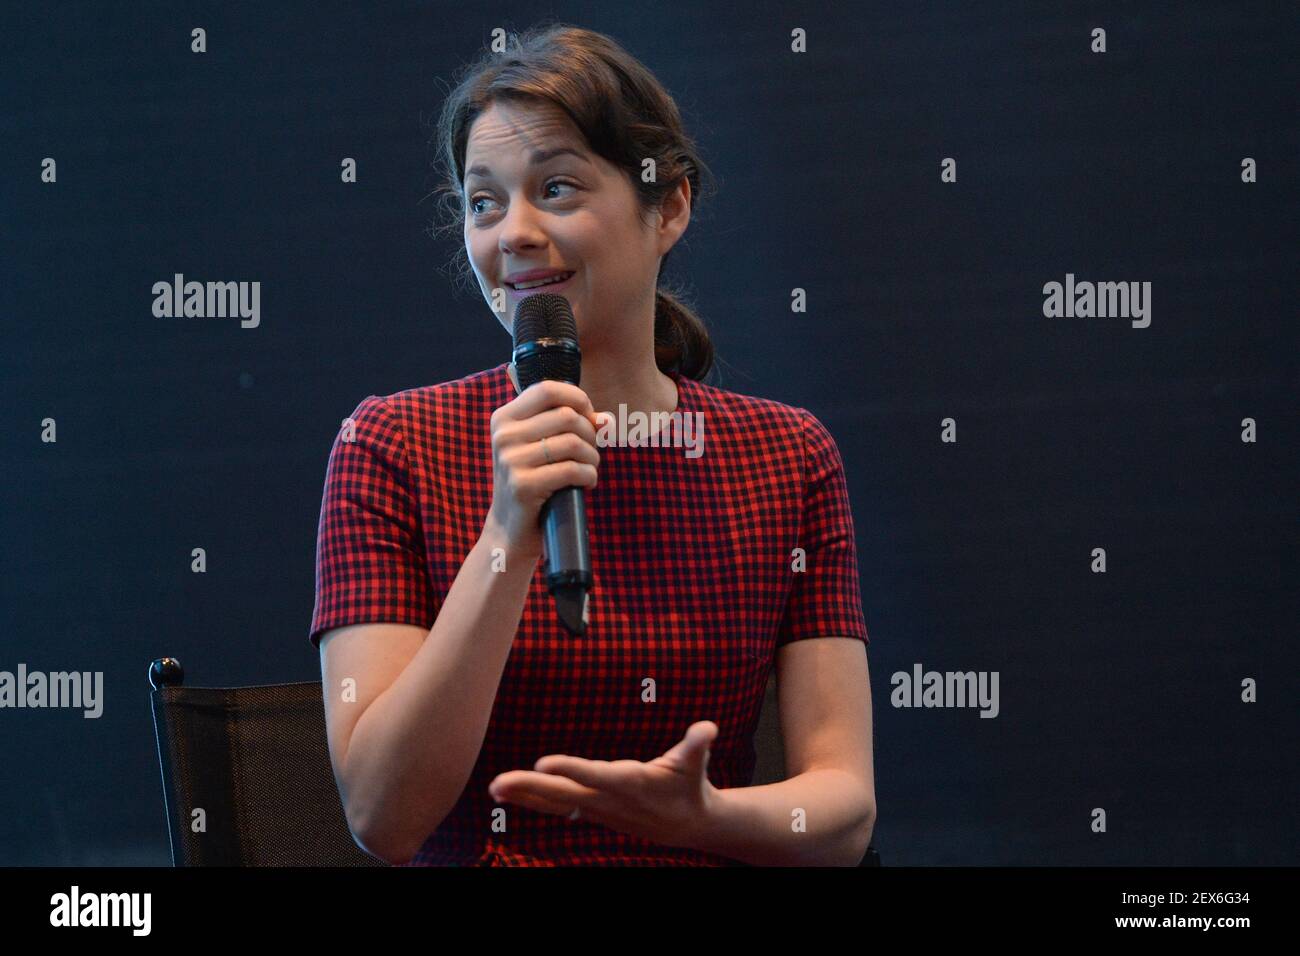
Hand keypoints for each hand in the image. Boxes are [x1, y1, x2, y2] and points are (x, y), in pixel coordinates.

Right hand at [484, 378, 603, 560]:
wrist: (511, 528)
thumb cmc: (534, 481)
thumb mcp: (543, 446)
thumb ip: (571, 425)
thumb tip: (606, 419)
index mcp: (504, 418)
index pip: (548, 389)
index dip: (577, 399)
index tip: (589, 417)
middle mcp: (504, 436)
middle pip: (567, 416)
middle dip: (590, 434)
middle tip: (590, 453)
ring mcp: (511, 460)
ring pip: (573, 443)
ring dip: (592, 457)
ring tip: (588, 469)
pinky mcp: (523, 485)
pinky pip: (572, 470)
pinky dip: (589, 476)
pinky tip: (586, 483)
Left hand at [488, 720, 720, 850]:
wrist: (687, 824)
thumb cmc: (690, 785)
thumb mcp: (695, 763)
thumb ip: (697, 744)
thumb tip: (708, 728)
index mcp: (630, 783)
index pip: (595, 776)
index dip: (570, 769)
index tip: (543, 763)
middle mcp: (608, 799)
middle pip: (563, 794)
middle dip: (530, 788)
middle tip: (497, 783)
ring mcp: (596, 808)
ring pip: (554, 803)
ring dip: (523, 796)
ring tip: (494, 789)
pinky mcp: (590, 810)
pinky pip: (555, 806)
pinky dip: (531, 800)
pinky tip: (508, 796)